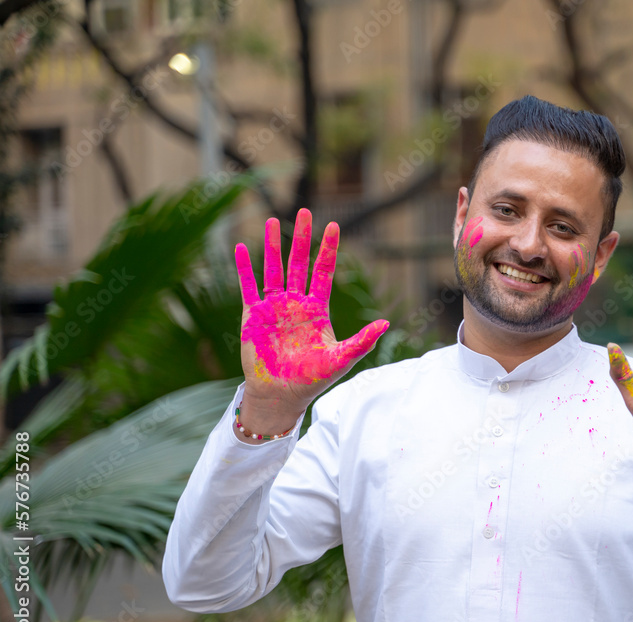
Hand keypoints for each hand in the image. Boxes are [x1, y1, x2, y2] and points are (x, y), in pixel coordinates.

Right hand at [234, 209, 388, 431]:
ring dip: (272, 246)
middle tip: (304, 210)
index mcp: (317, 309)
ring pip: (272, 269)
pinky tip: (241, 248)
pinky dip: (244, 268)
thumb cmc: (313, 379)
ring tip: (272, 220)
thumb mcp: (342, 359)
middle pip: (298, 263)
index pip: (323, 271)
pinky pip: (247, 287)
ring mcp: (272, 307)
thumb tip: (386, 323)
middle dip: (301, 237)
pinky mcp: (251, 316)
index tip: (333, 226)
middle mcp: (295, 303)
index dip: (327, 249)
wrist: (281, 395)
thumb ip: (363, 340)